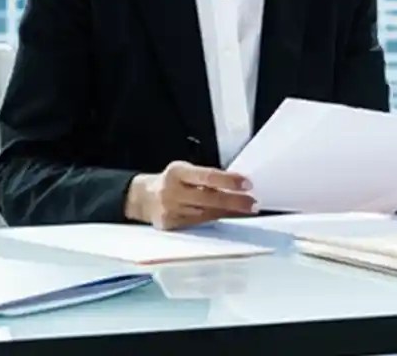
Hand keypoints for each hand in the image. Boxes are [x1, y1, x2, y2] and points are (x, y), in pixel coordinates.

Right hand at [126, 161, 256, 229]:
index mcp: (176, 172)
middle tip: (254, 203)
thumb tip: (237, 185)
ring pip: (206, 213)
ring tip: (248, 209)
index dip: (228, 181)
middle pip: (208, 198)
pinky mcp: (171, 225)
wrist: (143, 198)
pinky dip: (217, 219)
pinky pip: (199, 223)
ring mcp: (170, 210)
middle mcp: (171, 191)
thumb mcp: (185, 171)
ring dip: (230, 212)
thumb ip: (205, 177)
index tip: (247, 184)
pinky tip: (230, 216)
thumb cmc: (172, 181)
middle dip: (234, 201)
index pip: (206, 176)